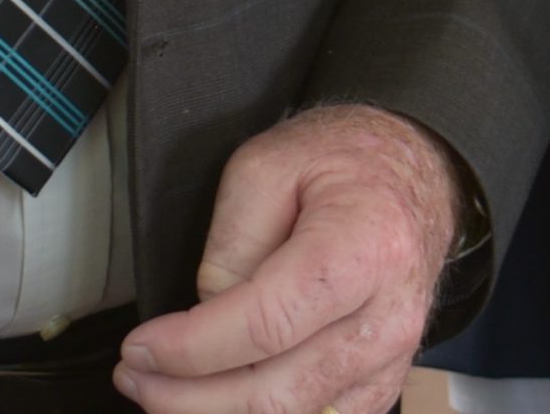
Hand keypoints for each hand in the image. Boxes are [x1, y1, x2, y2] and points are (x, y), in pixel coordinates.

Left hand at [116, 103, 462, 413]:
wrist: (414, 172)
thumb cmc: (345, 159)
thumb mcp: (269, 163)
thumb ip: (232, 243)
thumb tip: (209, 317)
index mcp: (364, 248)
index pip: (265, 326)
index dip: (191, 349)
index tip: (140, 348)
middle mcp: (387, 316)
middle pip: (275, 393)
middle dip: (188, 398)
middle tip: (135, 377)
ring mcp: (391, 359)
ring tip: (164, 391)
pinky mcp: (384, 383)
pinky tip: (219, 398)